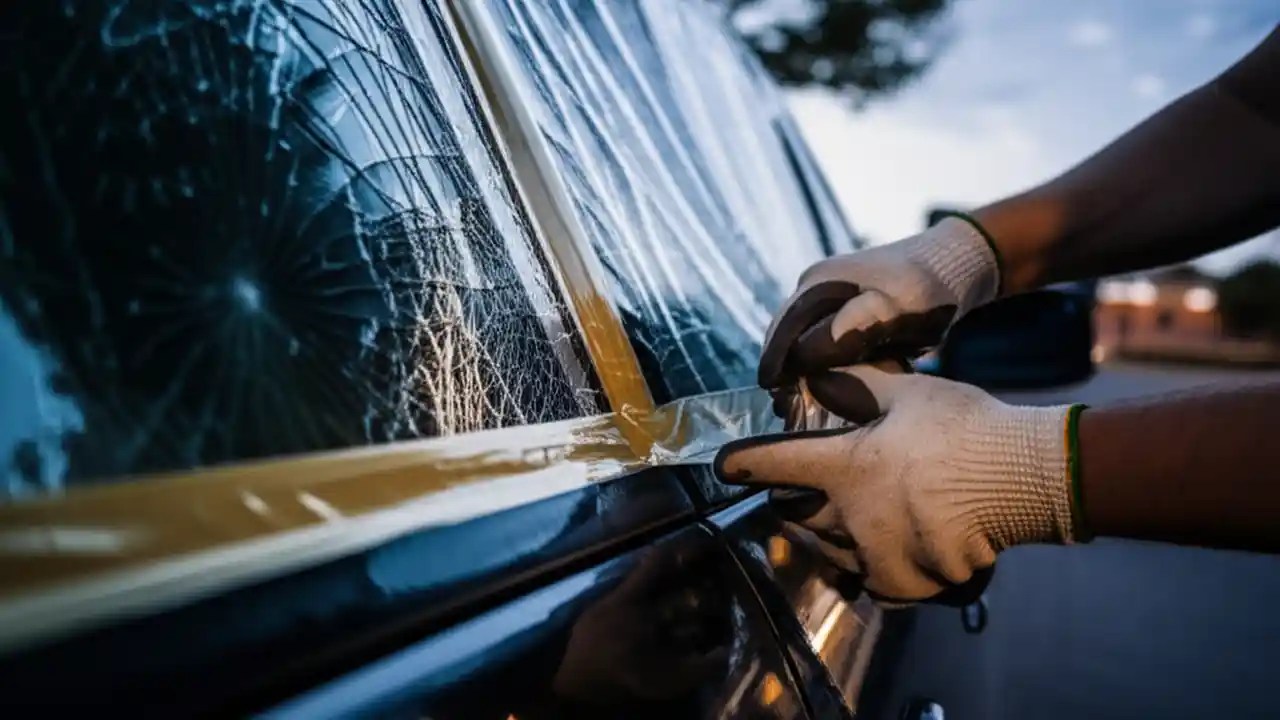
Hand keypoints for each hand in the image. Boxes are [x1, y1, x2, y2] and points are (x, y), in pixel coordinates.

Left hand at [716, 365, 1079, 602]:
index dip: (742, 463)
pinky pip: (867, 577)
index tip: (725, 465)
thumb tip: (817, 374)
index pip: (774, 465)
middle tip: (809, 483)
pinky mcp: (904, 584)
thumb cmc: (965, 427)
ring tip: (857, 508)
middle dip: (792, 497)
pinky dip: (869, 560)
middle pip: (794, 512)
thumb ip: (854, 386)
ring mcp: (877, 556)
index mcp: (847, 467)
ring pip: (828, 546)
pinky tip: (889, 539)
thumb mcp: (907, 393)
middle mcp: (852, 518)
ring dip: (830, 529)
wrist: (1026, 479)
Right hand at [758, 217, 999, 387]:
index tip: (776, 401)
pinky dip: (821, 366)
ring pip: (804, 341)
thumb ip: (850, 329)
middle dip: (783, 373)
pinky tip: (826, 390)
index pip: (783, 333)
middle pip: (787, 338)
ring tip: (797, 407)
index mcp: (819, 284)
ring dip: (801, 372)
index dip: (776, 368)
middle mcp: (817, 288)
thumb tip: (803, 357)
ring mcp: (832, 298)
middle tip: (782, 411)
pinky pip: (825, 341)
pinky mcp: (850, 311)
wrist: (961, 263)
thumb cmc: (929, 287)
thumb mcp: (894, 307)